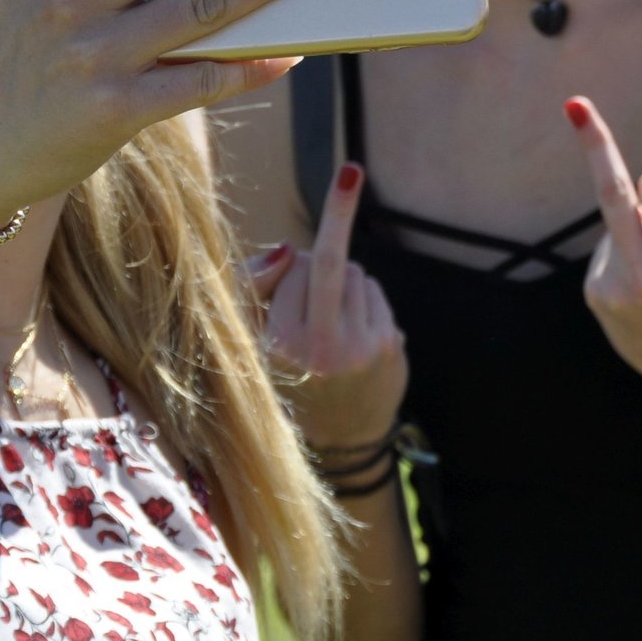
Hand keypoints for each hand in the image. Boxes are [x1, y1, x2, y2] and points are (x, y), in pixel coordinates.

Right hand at [259, 162, 408, 449]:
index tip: (287, 271)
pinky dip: (362, 294)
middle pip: (328, 261)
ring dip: (342, 276)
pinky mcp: (389, 345)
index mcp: (278, 347)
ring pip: (355, 272)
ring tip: (331, 309)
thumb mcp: (252, 341)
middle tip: (341, 201)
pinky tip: (353, 323)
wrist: (341, 439)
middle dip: (336, 220)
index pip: (291, 269)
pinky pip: (374, 290)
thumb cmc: (290, 380)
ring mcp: (360, 347)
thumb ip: (253, 288)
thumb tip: (286, 248)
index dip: (290, 262)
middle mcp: (321, 349)